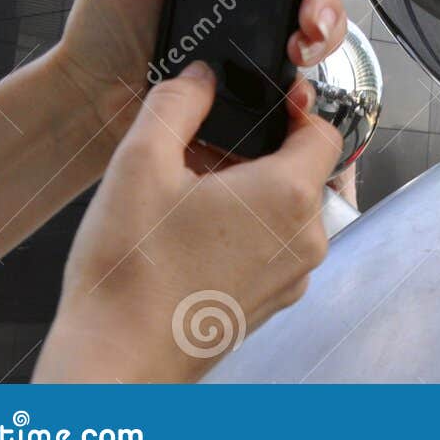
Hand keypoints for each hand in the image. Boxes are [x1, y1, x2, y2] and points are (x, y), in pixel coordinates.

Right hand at [34, 64, 343, 381]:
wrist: (114, 363)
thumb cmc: (130, 274)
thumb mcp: (140, 162)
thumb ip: (178, 103)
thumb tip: (201, 76)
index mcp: (289, 197)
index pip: (325, 133)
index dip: (298, 109)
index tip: (268, 101)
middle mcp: (304, 240)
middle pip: (303, 172)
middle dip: (261, 152)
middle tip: (206, 150)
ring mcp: (290, 278)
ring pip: (285, 213)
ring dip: (250, 193)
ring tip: (191, 193)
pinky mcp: (269, 304)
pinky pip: (272, 249)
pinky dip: (245, 231)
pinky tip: (191, 233)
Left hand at [51, 0, 349, 145]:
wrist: (89, 95)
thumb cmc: (99, 25)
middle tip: (309, 10)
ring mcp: (257, 41)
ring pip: (320, 30)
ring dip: (324, 34)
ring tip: (299, 45)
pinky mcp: (255, 83)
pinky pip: (298, 81)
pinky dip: (304, 85)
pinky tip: (292, 87)